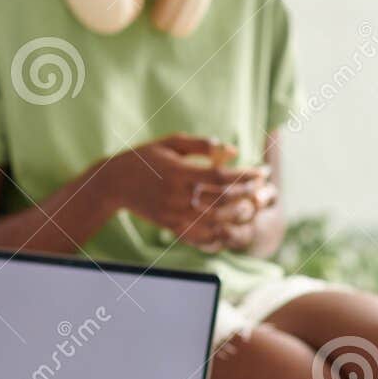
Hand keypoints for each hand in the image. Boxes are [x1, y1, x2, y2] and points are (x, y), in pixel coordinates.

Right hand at [98, 134, 269, 248]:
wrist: (113, 183)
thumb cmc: (145, 158)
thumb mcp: (170, 143)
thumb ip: (202, 144)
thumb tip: (232, 151)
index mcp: (178, 171)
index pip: (220, 176)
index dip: (245, 175)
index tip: (262, 171)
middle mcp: (176, 195)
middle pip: (221, 199)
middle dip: (247, 195)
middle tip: (263, 189)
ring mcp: (172, 213)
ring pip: (214, 220)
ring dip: (237, 215)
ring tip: (251, 207)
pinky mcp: (169, 226)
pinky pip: (198, 235)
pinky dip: (217, 234)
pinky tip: (229, 226)